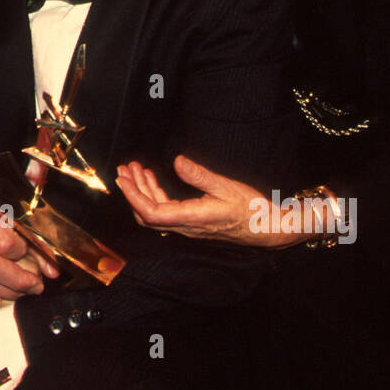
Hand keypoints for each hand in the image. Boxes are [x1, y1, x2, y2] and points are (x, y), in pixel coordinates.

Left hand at [115, 154, 308, 249]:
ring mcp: (187, 226)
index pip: (152, 213)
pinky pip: (165, 211)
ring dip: (142, 191)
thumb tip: (177, 161)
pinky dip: (155, 194)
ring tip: (135, 169)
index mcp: (192, 218)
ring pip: (155, 212)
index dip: (134, 197)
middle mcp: (186, 226)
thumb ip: (200, 175)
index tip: (124, 179)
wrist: (266, 228)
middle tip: (124, 169)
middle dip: (132, 191)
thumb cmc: (250, 208)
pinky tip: (153, 178)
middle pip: (147, 214)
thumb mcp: (226, 186)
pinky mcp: (191, 222)